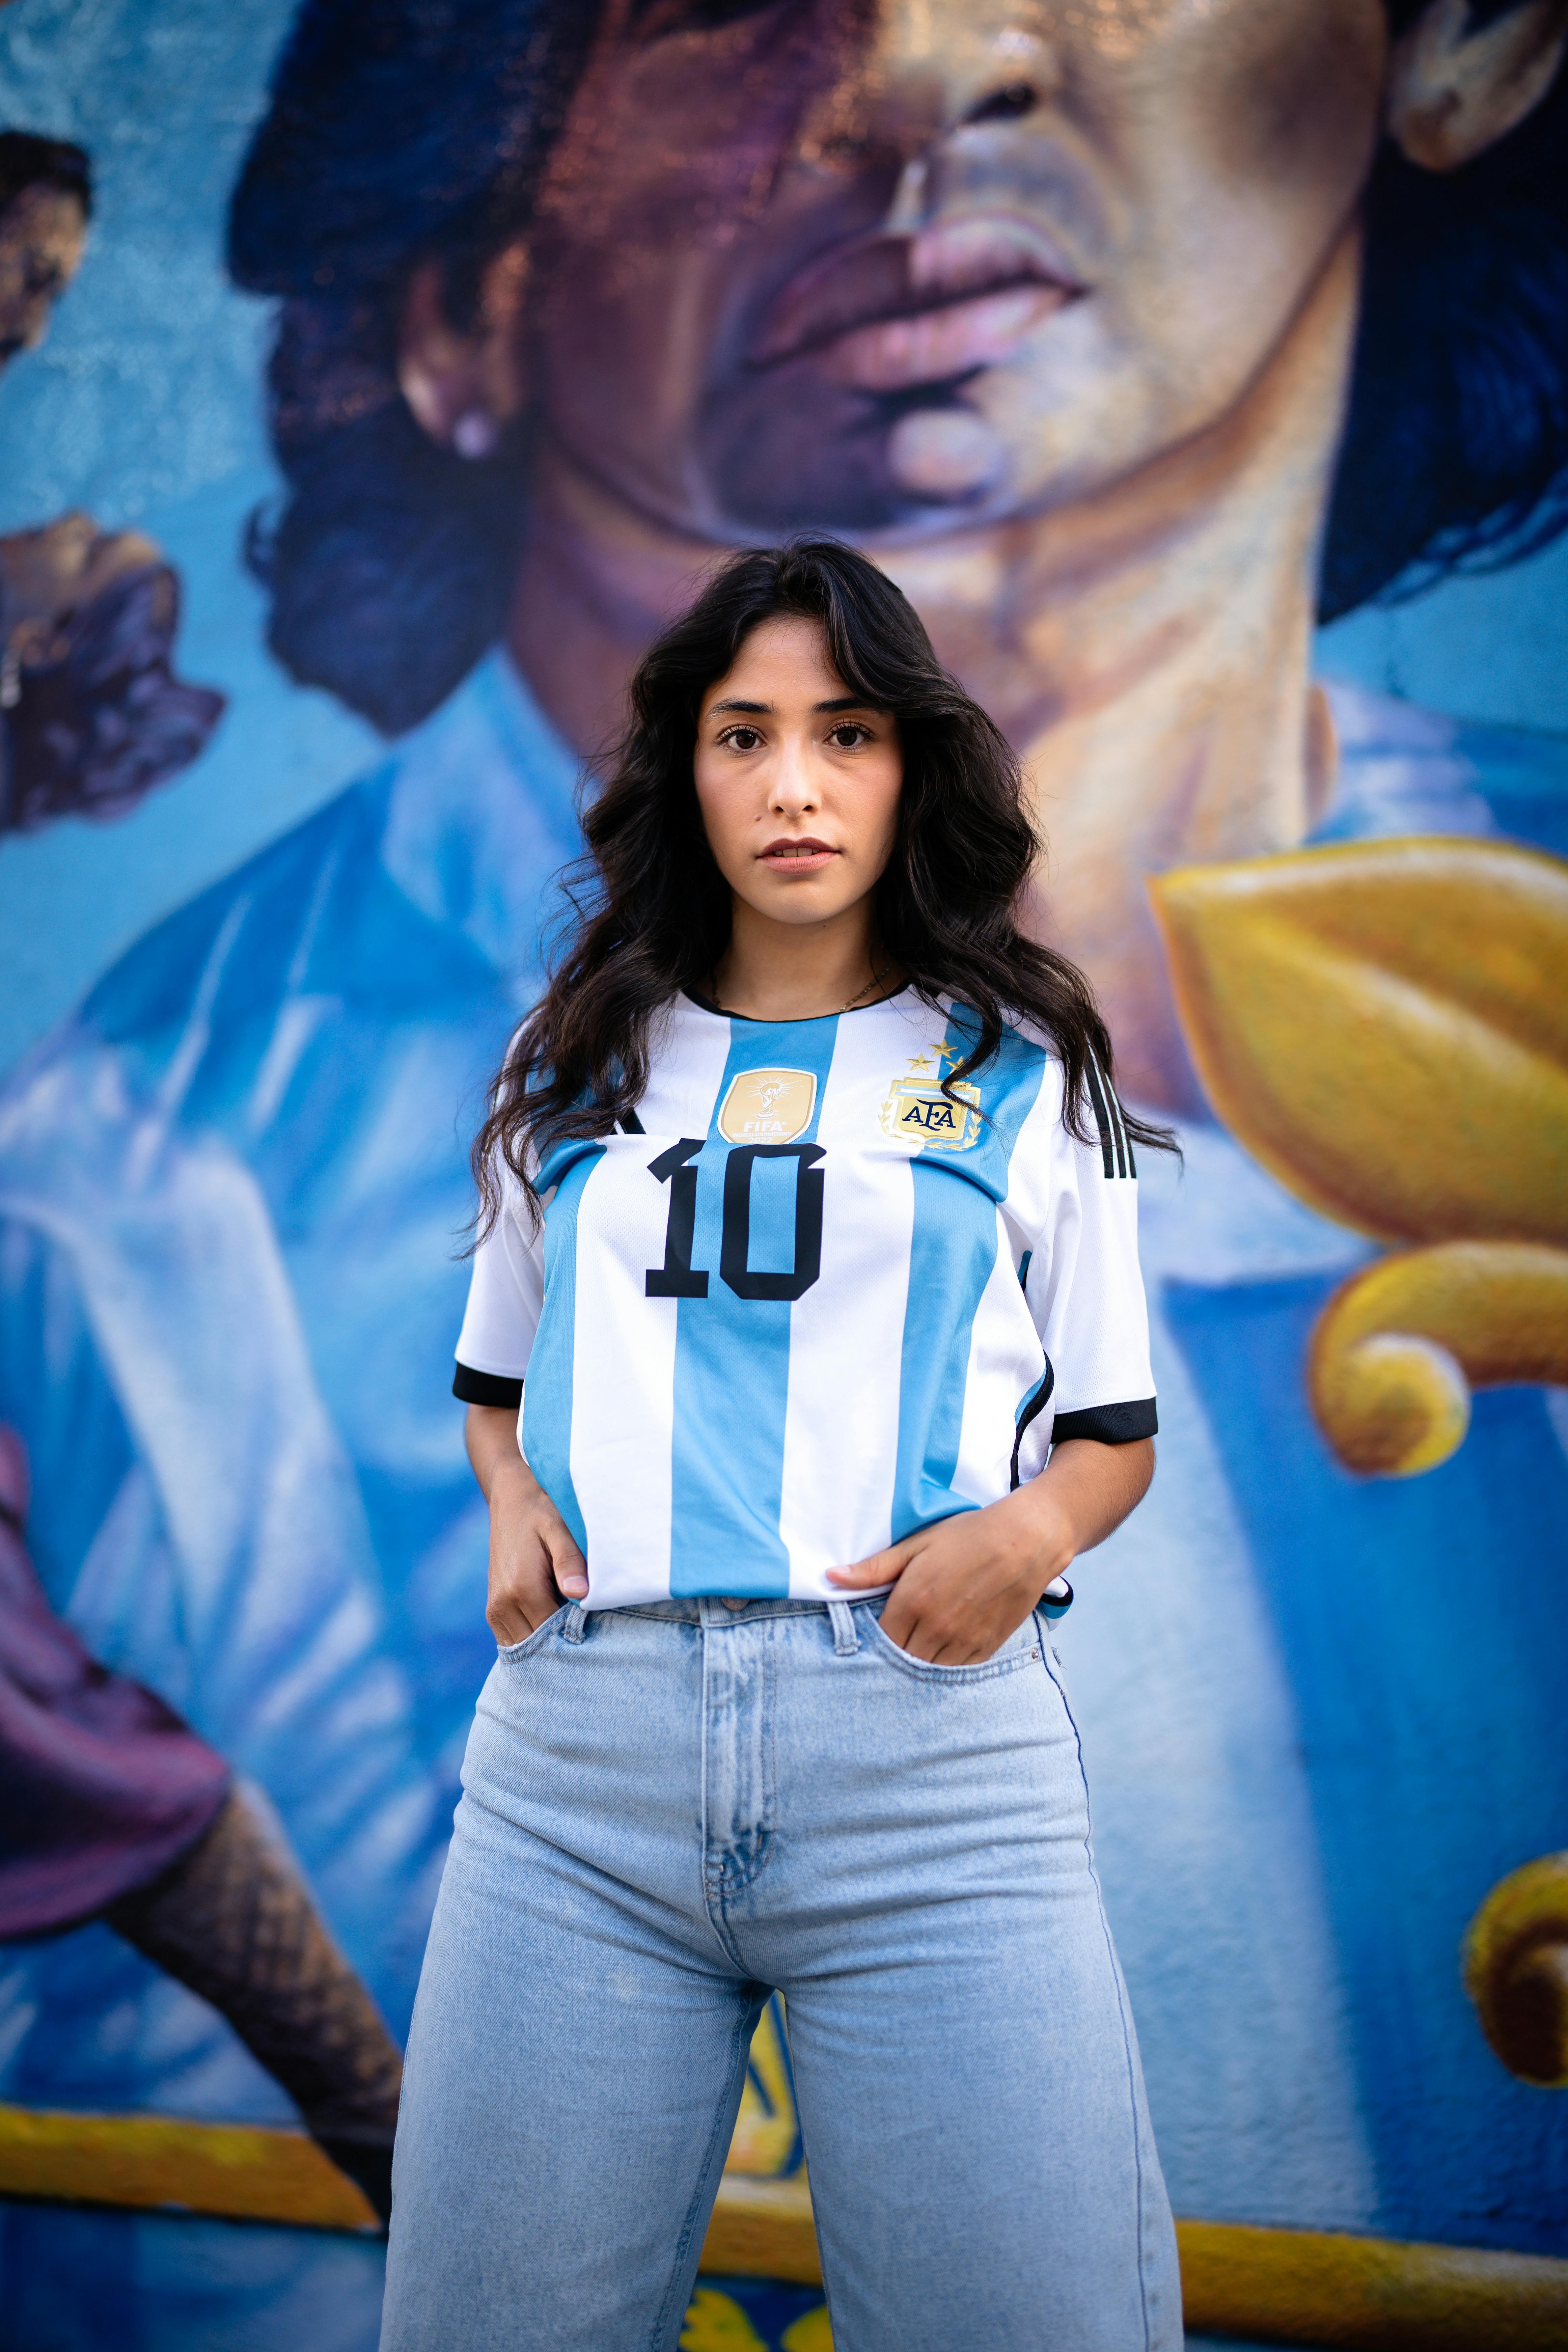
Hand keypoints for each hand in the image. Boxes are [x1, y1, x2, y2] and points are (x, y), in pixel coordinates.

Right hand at [484, 1456, 587, 1645]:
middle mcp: (502, 1604)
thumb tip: (581, 1593)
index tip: (599, 1637)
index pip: (553, 1635)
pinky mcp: (493, 1609)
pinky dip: (533, 1642)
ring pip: (523, 1648)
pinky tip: (554, 1632)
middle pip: (537, 1647)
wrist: (510, 1500)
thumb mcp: (560, 1530)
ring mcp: (494, 1609)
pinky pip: (512, 1640)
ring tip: (572, 1636)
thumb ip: (569, 1562)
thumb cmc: (541, 1513)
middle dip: (562, 1649)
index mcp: (521, 1587)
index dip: (577, 1638)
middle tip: (591, 1645)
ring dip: (546, 1648)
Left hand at [827, 1437, 1154, 1662]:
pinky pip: (957, 1671)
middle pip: (901, 1661)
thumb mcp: (917, 1543)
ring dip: (918, 1664)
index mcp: (913, 1601)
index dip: (870, 1643)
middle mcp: (936, 1627)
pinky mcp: (987, 1647)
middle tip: (888, 1648)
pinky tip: (940, 1652)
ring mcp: (963, 1640)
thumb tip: (830, 1577)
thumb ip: (874, 1568)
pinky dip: (945, 1666)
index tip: (868, 1637)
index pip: (879, 1642)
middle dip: (891, 1658)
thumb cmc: (969, 1535)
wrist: (1027, 1540)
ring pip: (928, 1671)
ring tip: (914, 1649)